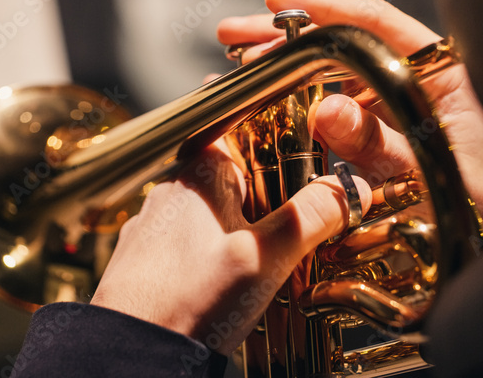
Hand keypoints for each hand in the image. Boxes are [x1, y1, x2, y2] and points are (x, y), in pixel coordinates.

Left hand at [90, 141, 370, 355]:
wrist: (132, 353)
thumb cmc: (190, 301)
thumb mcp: (266, 258)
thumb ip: (310, 217)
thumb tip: (350, 190)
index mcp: (201, 170)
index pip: (246, 128)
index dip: (281, 139)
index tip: (309, 157)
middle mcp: (172, 188)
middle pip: (236, 174)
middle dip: (269, 196)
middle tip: (298, 223)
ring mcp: (155, 224)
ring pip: (215, 212)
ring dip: (242, 228)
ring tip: (266, 262)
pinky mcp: (147, 259)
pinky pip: (192, 242)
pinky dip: (216, 253)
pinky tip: (229, 282)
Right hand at [217, 0, 482, 247]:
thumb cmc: (475, 202)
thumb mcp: (433, 175)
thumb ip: (383, 147)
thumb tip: (327, 109)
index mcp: (438, 73)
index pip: (378, 23)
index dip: (326, 8)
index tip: (279, 3)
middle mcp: (408, 78)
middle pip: (340, 41)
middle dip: (284, 36)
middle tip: (233, 33)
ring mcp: (386, 102)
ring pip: (325, 70)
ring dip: (279, 64)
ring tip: (234, 63)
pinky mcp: (369, 129)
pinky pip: (324, 105)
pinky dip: (289, 100)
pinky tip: (255, 97)